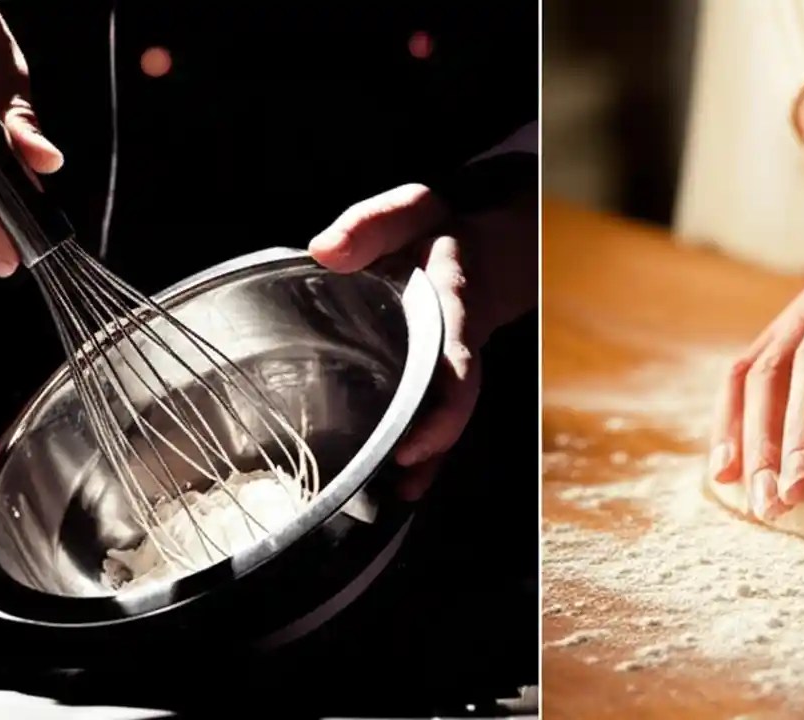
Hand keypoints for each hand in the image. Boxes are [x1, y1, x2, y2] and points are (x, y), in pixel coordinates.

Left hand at [309, 182, 535, 499]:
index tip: (415, 440)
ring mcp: (449, 367)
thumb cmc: (435, 232)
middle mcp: (457, 344)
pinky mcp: (434, 379)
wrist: (477, 247)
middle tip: (400, 481)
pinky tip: (392, 483)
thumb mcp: (409, 212)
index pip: (457, 361)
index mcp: (453, 305)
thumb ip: (371, 226)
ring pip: (443, 419)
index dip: (443, 406)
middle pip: (454, 404)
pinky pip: (430, 417)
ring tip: (396, 494)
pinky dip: (416, 452)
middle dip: (432, 445)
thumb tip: (325, 251)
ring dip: (426, 460)